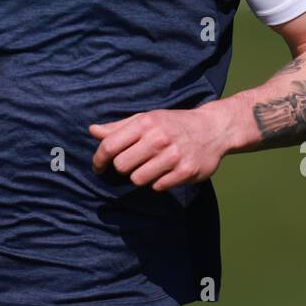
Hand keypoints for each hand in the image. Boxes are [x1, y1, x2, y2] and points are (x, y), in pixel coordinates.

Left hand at [89, 105, 230, 191]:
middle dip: (123, 168)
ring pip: (138, 179)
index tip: (98, 167)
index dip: (99, 159)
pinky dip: (158, 182)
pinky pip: (158, 187)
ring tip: (151, 167)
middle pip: (121, 166)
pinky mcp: (186, 171)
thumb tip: (92, 131)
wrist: (213, 129)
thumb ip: (119, 127)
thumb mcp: (147, 119)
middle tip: (133, 163)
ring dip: (140, 176)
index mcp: (146, 123)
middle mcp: (159, 138)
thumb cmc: (173, 124)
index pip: (110, 145)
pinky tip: (166, 172)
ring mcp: (173, 156)